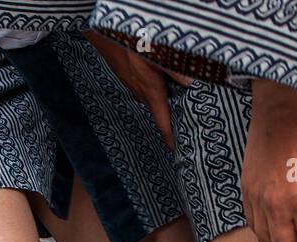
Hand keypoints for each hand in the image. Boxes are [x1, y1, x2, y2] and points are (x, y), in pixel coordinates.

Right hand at [87, 33, 174, 149]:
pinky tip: (161, 84)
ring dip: (163, 105)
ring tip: (177, 109)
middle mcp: (142, 93)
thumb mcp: (157, 54)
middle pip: (160, 113)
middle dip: (170, 122)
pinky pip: (145, 90)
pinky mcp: (130, 77)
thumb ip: (175, 69)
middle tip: (185, 130)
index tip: (176, 151)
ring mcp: (134, 86)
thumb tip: (191, 83)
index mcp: (152, 91)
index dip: (169, 138)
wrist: (105, 36)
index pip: (162, 122)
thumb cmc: (131, 44)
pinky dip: (155, 93)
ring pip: (152, 100)